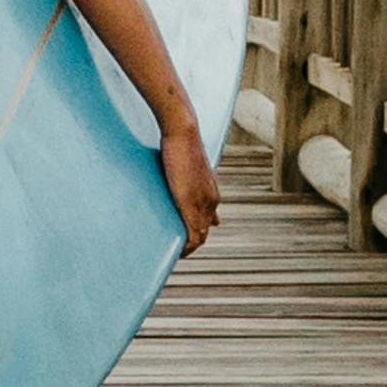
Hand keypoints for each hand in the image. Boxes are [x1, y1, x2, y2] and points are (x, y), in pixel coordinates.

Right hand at [158, 113, 218, 258]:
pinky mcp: (191, 205)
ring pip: (200, 237)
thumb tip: (176, 172)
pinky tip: (178, 253)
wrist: (183, 132)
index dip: (199, 231)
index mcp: (211, 192)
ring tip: (175, 254)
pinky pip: (193, 236)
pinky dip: (187, 247)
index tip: (189, 239)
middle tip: (179, 250)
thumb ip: (184, 173)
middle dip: (192, 242)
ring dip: (189, 248)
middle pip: (204, 231)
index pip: (208, 220)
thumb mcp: (185, 162)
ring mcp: (202, 204)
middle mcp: (210, 201)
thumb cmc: (180, 142)